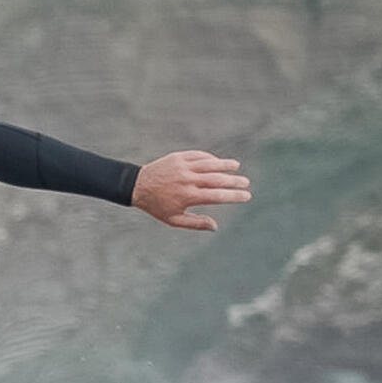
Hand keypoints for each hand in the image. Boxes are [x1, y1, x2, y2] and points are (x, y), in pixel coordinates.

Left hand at [132, 150, 250, 230]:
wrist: (136, 186)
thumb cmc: (156, 206)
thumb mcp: (173, 219)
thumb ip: (195, 223)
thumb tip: (215, 226)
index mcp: (188, 196)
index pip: (218, 196)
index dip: (234, 195)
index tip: (246, 195)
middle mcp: (187, 180)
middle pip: (218, 179)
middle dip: (234, 180)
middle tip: (245, 182)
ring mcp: (183, 167)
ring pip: (210, 164)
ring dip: (225, 164)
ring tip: (236, 166)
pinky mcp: (178, 157)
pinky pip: (198, 156)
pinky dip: (210, 158)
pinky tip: (217, 162)